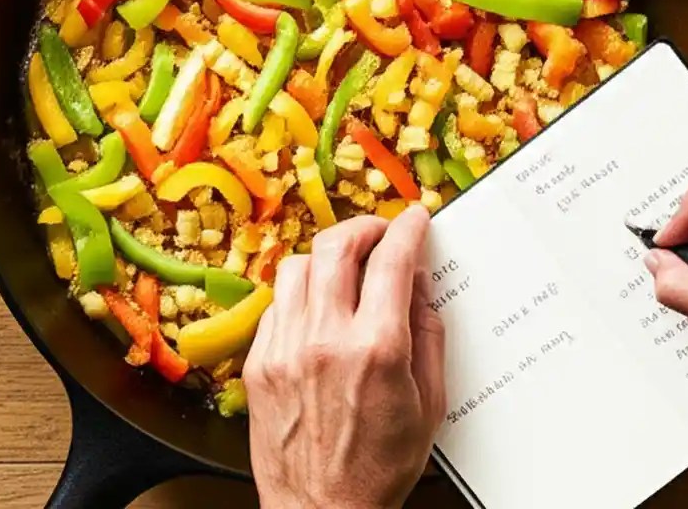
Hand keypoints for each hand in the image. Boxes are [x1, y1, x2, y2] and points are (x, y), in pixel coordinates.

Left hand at [243, 207, 445, 508]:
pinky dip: (301, 294)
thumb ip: (427, 334)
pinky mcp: (258, 363)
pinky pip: (276, 304)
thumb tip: (420, 284)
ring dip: (328, 256)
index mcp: (376, 349)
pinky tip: (317, 306)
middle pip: (337, 246)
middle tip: (380, 232)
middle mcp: (325, 339)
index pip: (392, 261)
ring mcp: (284, 348)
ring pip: (299, 266)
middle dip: (365, 227)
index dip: (408, 229)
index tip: (415, 220)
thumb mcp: (429, 404)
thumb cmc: (378, 467)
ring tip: (347, 267)